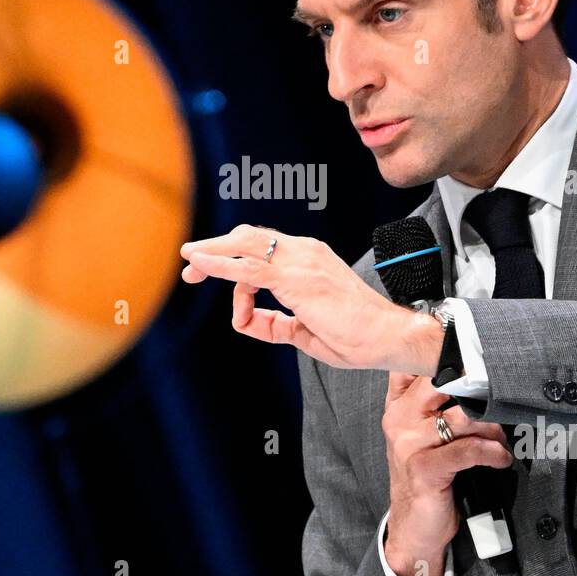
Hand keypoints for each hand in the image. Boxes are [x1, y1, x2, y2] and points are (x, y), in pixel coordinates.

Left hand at [180, 224, 430, 370]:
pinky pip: (248, 268)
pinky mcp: (294, 279)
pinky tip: (201, 266)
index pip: (262, 248)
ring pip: (244, 246)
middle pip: (248, 239)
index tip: (209, 273)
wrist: (386, 337)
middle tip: (190, 266)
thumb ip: (275, 324)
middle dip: (216, 250)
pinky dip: (219, 265)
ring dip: (212, 254)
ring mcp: (300, 262)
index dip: (232, 259)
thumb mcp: (305, 332)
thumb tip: (246, 321)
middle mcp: (304, 252)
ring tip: (189, 263)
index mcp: (310, 257)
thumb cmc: (356, 336)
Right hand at [382, 371, 512, 572]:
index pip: (415, 365)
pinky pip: (469, 449)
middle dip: (479, 387)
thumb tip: (474, 371)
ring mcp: (409, 444)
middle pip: (442, 382)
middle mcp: (399, 419)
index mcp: (397, 405)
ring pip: (463, 416)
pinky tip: (501, 458)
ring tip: (501, 437)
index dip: (446, 355)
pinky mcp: (425, 469)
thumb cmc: (426, 475)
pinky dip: (494, 452)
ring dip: (492, 426)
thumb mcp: (421, 434)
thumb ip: (433, 402)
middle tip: (502, 395)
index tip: (477, 358)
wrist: (413, 526)